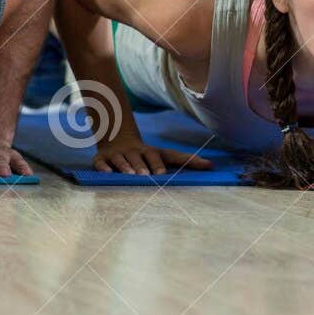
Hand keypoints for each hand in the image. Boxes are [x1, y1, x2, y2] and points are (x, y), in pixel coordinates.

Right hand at [92, 137, 211, 174]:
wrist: (117, 138)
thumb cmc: (147, 154)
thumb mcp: (165, 155)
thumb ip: (186, 160)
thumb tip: (212, 165)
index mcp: (152, 152)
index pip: (161, 155)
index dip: (163, 163)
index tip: (164, 173)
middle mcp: (136, 152)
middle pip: (141, 157)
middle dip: (145, 165)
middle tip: (148, 176)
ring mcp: (119, 155)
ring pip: (123, 159)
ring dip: (126, 167)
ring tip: (131, 176)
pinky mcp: (102, 158)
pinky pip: (102, 162)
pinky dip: (103, 167)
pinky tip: (106, 174)